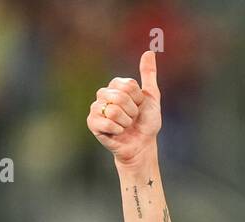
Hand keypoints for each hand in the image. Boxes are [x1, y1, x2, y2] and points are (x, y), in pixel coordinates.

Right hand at [87, 50, 161, 166]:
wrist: (143, 145)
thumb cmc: (147, 122)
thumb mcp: (152, 97)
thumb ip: (148, 75)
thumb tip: (149, 52)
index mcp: (116, 86)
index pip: (128, 85)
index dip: (138, 99)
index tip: (139, 106)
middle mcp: (103, 94)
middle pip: (120, 97)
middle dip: (133, 112)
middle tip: (133, 118)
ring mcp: (96, 108)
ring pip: (114, 110)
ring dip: (126, 122)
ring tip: (125, 126)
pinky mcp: (92, 123)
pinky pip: (106, 123)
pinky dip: (118, 130)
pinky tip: (118, 133)